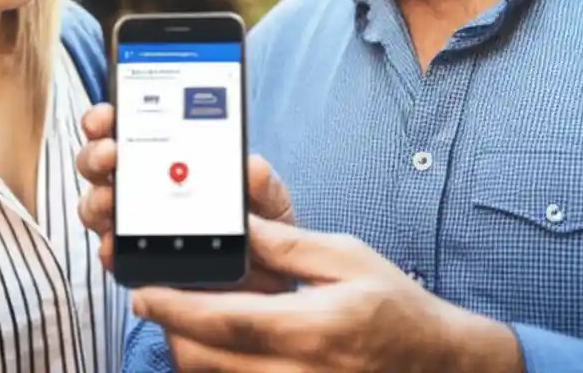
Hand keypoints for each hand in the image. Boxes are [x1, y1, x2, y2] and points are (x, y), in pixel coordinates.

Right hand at [75, 103, 294, 291]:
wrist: (264, 281)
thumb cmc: (260, 229)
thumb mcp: (268, 201)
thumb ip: (262, 184)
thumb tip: (252, 167)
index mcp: (167, 160)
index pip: (125, 129)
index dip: (107, 118)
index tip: (108, 113)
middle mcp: (141, 188)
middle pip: (98, 165)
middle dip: (96, 154)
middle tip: (110, 153)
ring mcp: (133, 225)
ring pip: (96, 206)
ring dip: (98, 200)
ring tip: (113, 200)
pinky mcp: (136, 262)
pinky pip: (110, 254)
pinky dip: (108, 248)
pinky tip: (114, 244)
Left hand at [131, 217, 524, 372]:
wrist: (439, 363)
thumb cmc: (396, 308)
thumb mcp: (347, 258)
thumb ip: (287, 243)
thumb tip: (237, 223)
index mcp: (314, 328)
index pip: (225, 321)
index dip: (175, 308)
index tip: (144, 292)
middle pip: (206, 361)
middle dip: (172, 331)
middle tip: (157, 301)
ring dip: (190, 352)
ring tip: (185, 322)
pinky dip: (217, 370)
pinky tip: (220, 346)